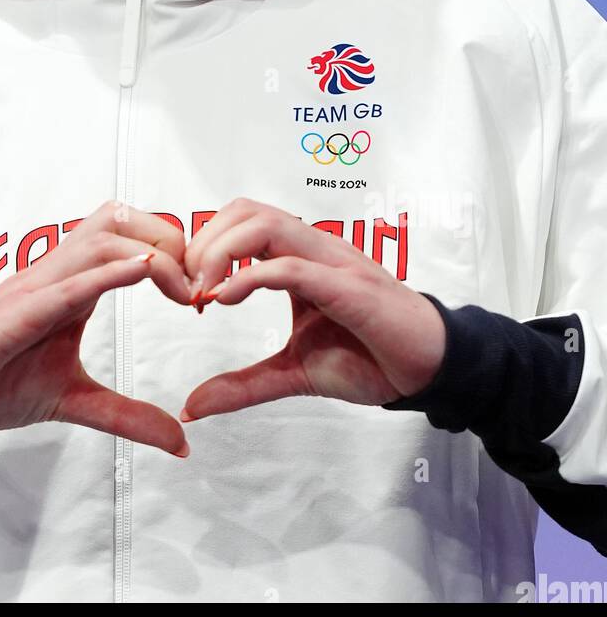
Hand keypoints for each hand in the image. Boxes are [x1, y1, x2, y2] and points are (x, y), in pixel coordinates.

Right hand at [0, 200, 194, 454]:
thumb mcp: (75, 400)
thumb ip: (127, 415)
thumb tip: (181, 442)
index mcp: (74, 283)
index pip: (129, 234)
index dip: (172, 248)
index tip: (202, 290)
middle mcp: (58, 274)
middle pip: (120, 218)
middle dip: (169, 237)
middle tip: (197, 284)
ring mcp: (36, 289)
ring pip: (98, 238)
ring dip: (148, 253)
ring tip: (180, 287)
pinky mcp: (15, 316)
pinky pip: (65, 284)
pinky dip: (106, 274)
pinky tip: (139, 273)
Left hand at [180, 197, 446, 420]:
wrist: (429, 370)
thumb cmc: (371, 359)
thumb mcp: (293, 373)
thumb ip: (244, 384)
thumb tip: (192, 406)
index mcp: (299, 258)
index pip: (242, 221)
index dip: (205, 245)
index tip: (186, 287)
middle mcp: (314, 249)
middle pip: (247, 210)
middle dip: (205, 241)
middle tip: (187, 285)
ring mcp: (333, 262)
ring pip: (267, 223)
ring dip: (222, 250)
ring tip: (203, 289)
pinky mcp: (350, 288)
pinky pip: (294, 267)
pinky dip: (251, 277)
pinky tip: (225, 299)